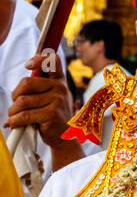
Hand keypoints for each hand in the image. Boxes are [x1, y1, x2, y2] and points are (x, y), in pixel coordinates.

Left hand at [3, 53, 83, 170]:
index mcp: (59, 80)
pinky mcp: (52, 114)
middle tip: (16, 105)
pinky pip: (25, 115)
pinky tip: (13, 123)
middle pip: (26, 83)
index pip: (53, 61)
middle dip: (15, 95)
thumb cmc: (51, 114)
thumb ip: (38, 85)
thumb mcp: (49, 96)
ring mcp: (58, 101)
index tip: (28, 66)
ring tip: (14, 116)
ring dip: (13, 111)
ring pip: (22, 101)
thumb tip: (26, 71)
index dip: (39, 59)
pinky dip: (15, 120)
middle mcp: (60, 88)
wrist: (64, 137)